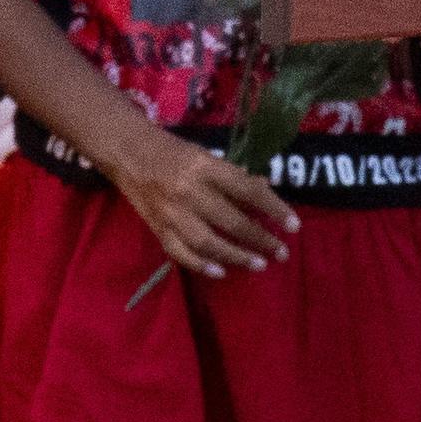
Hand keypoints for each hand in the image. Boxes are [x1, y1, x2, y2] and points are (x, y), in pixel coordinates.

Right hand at [104, 117, 297, 276]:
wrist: (126, 152)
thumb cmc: (171, 150)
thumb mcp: (205, 155)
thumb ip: (233, 175)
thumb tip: (264, 189)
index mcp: (204, 167)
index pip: (247, 190)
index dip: (274, 209)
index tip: (293, 225)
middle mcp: (189, 191)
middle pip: (231, 222)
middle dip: (260, 239)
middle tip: (280, 252)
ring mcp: (172, 213)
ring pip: (208, 243)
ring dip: (236, 257)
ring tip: (258, 264)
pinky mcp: (157, 227)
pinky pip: (180, 252)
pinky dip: (201, 265)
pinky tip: (221, 271)